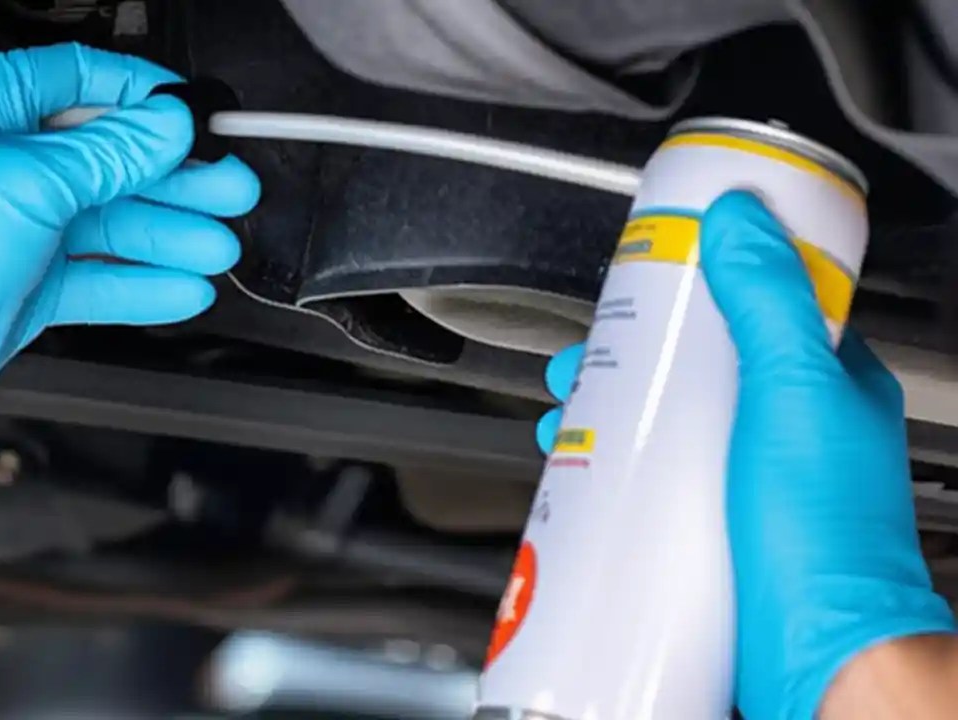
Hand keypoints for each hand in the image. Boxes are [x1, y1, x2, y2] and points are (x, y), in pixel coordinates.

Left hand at [0, 43, 260, 418]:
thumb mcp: (26, 179)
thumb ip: (108, 153)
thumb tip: (162, 127)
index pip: (71, 82)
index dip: (135, 94)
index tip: (188, 114)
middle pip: (103, 161)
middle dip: (171, 178)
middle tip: (226, 187)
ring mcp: (9, 233)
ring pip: (106, 225)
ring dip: (167, 235)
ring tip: (217, 246)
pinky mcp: (22, 290)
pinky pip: (95, 279)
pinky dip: (139, 284)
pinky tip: (180, 287)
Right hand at [538, 191, 954, 718]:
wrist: (820, 657)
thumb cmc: (825, 536)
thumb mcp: (795, 391)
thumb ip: (769, 300)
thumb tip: (738, 216)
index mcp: (823, 384)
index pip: (760, 302)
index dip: (701, 278)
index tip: (651, 265)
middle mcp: (788, 430)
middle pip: (698, 366)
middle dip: (633, 352)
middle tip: (587, 346)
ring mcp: (749, 482)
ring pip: (671, 426)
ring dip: (614, 410)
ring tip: (564, 406)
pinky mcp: (714, 531)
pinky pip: (658, 483)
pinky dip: (616, 469)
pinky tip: (582, 471)